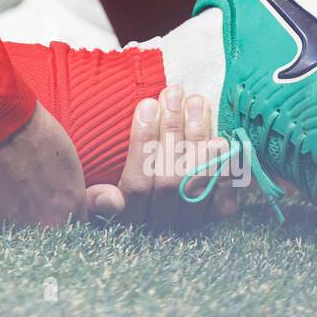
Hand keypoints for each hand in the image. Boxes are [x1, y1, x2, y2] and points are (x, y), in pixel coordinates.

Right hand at [85, 86, 237, 229]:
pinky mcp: (213, 219)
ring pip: (196, 184)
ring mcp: (188, 222)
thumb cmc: (114, 185)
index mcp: (127, 217)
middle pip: (170, 180)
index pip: (137, 183)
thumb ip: (93, 198)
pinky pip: (223, 200)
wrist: (151, 206)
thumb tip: (111, 198)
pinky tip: (221, 141)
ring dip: (198, 139)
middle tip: (174, 93)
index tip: (147, 104)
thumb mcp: (91, 191)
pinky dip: (224, 171)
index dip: (143, 143)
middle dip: (172, 130)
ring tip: (196, 102)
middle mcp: (159, 224)